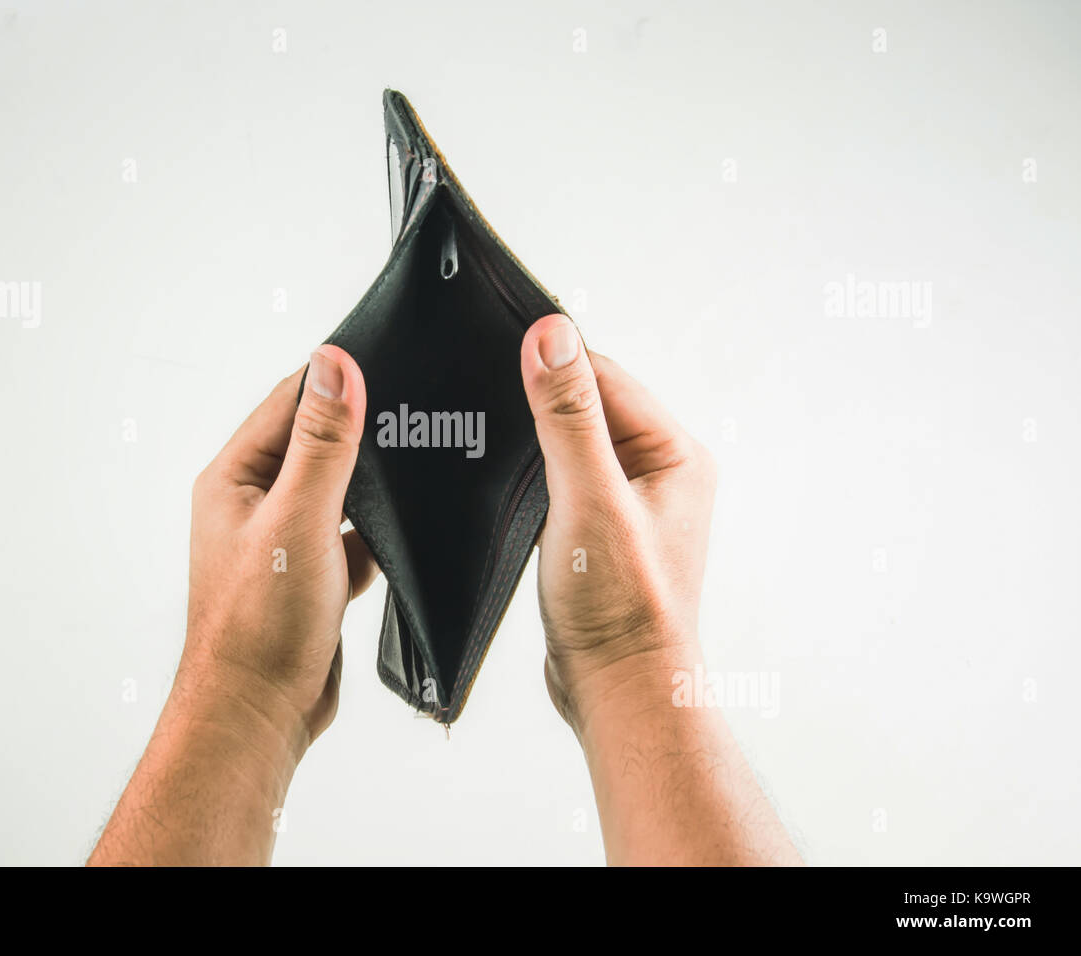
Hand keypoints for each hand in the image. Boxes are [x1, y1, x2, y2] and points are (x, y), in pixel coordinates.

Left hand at [89, 346, 374, 864]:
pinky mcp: (310, 576)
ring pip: (338, 493)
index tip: (383, 357)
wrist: (257, 715)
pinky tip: (403, 538)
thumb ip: (322, 443)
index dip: (334, 379)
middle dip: (361, 431)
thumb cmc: (259, 625)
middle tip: (413, 410)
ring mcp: (283, 541)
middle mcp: (254, 504)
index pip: (288, 403)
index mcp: (234, 479)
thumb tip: (335, 365)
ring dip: (372, 486)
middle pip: (315, 444)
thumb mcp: (299, 518)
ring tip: (416, 466)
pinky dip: (376, 536)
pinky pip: (351, 538)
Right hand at [520, 314, 715, 732]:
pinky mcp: (600, 532)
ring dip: (534, 440)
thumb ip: (569, 416)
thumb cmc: (620, 606)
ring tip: (488, 436)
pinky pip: (563, 482)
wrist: (618, 690)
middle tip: (483, 393)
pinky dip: (533, 476)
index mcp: (675, 455)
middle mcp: (659, 474)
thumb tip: (551, 335)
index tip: (499, 347)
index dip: (554, 362)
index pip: (607, 378)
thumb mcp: (590, 498)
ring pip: (572, 445)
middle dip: (540, 401)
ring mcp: (630, 504)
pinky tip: (503, 482)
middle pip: (589, 407)